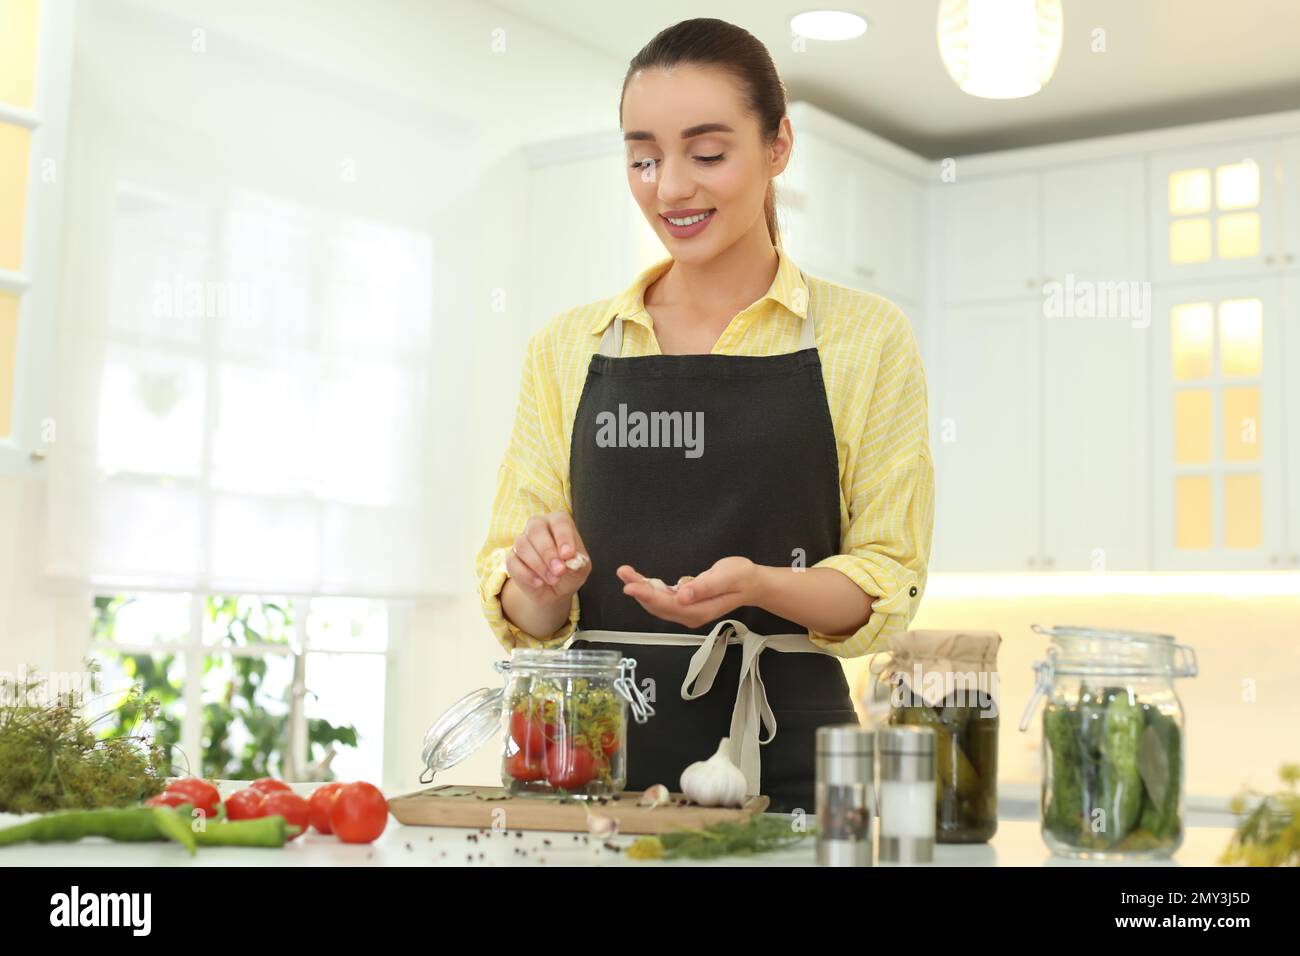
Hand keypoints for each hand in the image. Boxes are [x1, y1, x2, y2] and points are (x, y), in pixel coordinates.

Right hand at [506, 512, 591, 601]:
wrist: (555, 590)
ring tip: (553, 579)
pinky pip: (513, 562)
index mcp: (558, 523)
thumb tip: (571, 559)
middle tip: (559, 570)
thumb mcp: (580, 569)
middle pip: (536, 529)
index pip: (559, 521)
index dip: (563, 536)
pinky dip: (526, 574)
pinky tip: (539, 583)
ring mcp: (522, 541)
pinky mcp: (512, 558)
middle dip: (548, 552)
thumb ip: (578, 562)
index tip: (567, 554)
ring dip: (539, 565)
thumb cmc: (570, 572)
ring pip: (523, 545)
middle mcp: (538, 526)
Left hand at [617, 556, 763, 628]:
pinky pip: (663, 599)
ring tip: (626, 572)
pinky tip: (640, 578)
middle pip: (658, 606)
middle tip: (623, 572)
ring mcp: (686, 611)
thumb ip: (704, 587)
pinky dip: (650, 589)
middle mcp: (689, 615)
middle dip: (638, 590)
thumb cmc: (741, 577)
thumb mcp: (726, 577)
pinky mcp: (685, 604)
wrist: (752, 583)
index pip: (667, 605)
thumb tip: (682, 595)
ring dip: (641, 589)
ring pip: (657, 603)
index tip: (629, 585)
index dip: (646, 596)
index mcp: (698, 611)